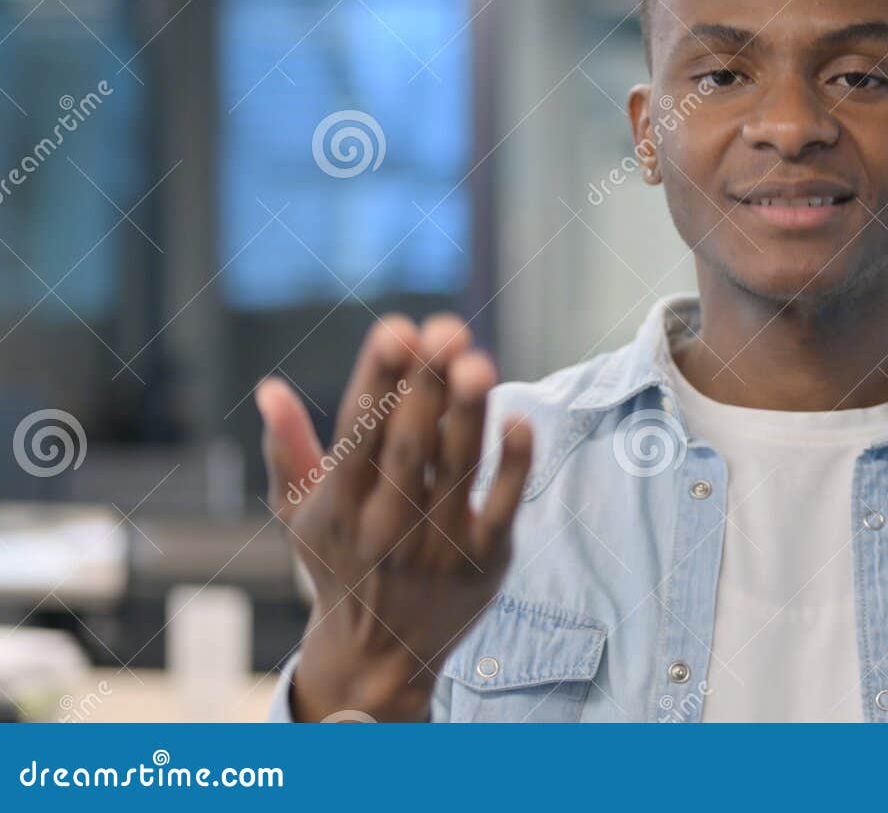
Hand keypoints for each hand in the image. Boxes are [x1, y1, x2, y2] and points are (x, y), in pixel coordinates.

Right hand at [255, 314, 531, 721]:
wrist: (377, 658)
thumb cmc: (340, 566)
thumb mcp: (300, 516)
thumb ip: (289, 451)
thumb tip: (270, 389)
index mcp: (337, 507)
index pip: (359, 432)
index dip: (377, 379)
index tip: (395, 328)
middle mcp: (385, 527)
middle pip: (409, 446)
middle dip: (425, 385)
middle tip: (445, 328)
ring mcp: (438, 546)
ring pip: (456, 469)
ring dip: (469, 413)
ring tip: (478, 360)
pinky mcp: (485, 560)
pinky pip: (503, 506)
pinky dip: (513, 465)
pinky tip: (519, 420)